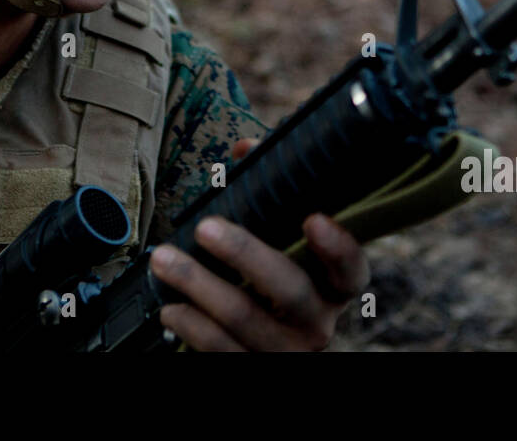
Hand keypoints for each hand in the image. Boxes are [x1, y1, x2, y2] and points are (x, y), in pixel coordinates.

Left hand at [148, 140, 369, 350]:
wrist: (266, 350)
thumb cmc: (270, 280)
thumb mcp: (277, 239)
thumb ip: (269, 190)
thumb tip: (244, 147)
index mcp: (333, 288)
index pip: (352, 270)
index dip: (338, 247)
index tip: (313, 218)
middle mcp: (318, 324)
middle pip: (289, 291)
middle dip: (244, 254)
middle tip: (205, 227)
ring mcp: (286, 353)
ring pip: (245, 320)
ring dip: (198, 286)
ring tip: (163, 260)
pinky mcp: (255, 370)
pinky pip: (222, 351)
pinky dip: (191, 326)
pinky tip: (170, 307)